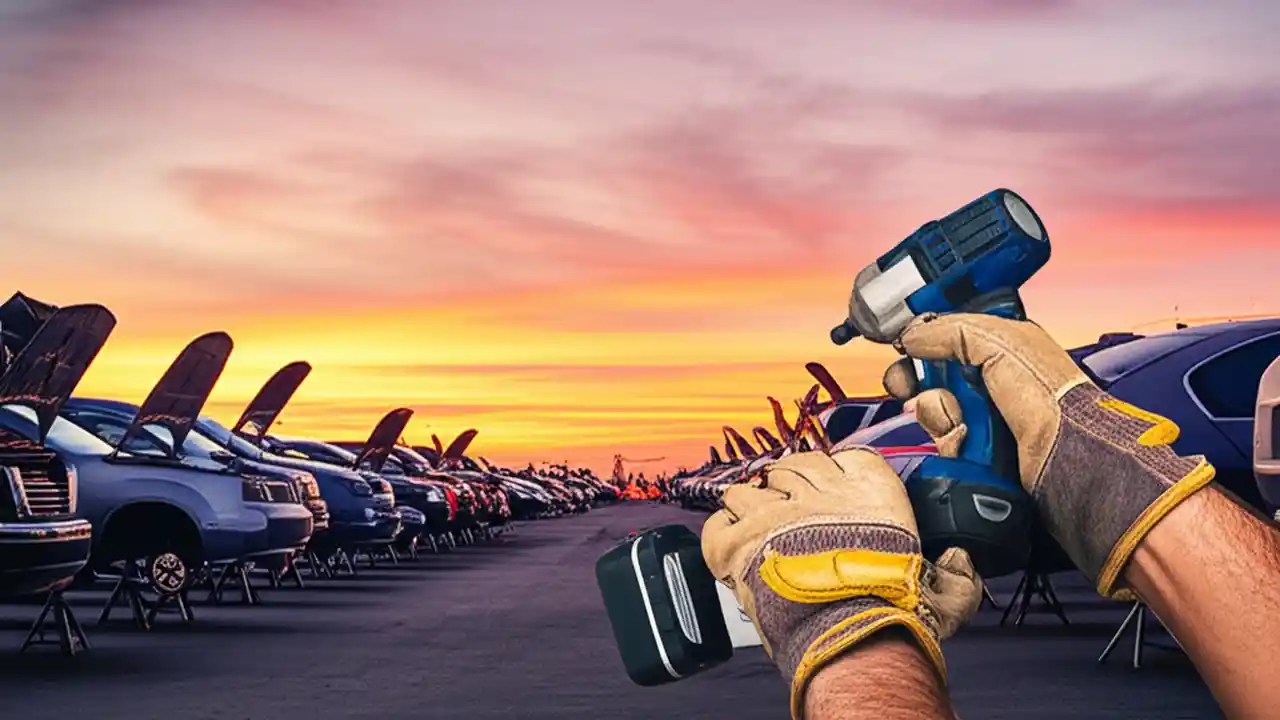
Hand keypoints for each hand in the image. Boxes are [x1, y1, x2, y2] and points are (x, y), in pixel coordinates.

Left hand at [702, 449, 981, 718]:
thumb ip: (957, 577)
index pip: (849, 458)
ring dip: (752, 504)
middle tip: (792, 513)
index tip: (835, 490)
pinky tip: (731, 543)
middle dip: (790, 483)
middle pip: (794, 465)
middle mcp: (819, 491)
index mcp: (871, 491)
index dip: (837, 473)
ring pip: (750, 486)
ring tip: (758, 526)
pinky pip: (717, 520)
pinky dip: (721, 530)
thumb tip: (960, 561)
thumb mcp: (946, 596)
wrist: (850, 638)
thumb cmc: (896, 615)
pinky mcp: (739, 539)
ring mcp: (773, 511)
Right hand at [882, 313, 1215, 595]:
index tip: (903, 348)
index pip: (949, 339)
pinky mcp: (981, 456)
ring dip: (939, 416)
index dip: (923, 344)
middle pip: (934, 376)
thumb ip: (954, 331)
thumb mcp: (1003, 345)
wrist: (1068, 463)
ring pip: (935, 413)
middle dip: (921, 381)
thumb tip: (913, 335)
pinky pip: (944, 446)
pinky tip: (965, 444)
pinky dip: (949, 444)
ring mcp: (988, 422)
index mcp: (1007, 351)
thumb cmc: (1053, 403)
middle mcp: (996, 385)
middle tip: (908, 385)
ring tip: (958, 422)